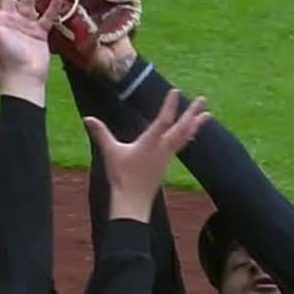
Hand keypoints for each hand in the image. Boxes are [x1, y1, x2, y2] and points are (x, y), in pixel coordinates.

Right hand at [84, 88, 210, 222]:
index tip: (175, 91)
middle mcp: (162, 148)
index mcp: (150, 143)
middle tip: (203, 100)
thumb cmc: (122, 177)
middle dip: (192, 113)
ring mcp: (167, 156)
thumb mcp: (110, 153)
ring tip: (207, 115)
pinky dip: (188, 136)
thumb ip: (100, 134)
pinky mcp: (166, 163)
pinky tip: (191, 133)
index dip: (169, 105)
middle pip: (181, 127)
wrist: (133, 201)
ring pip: (185, 137)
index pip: (163, 120)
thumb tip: (87, 118)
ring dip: (195, 125)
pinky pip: (181, 145)